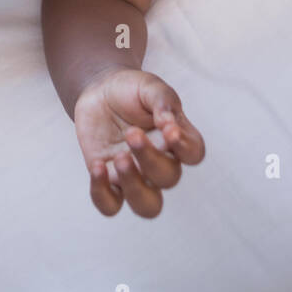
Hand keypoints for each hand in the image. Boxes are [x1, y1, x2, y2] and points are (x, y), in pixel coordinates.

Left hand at [73, 68, 204, 217]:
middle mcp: (160, 163)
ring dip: (135, 187)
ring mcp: (136, 176)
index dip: (185, 148)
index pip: (194, 154)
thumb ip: (163, 101)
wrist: (99, 92)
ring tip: (119, 158)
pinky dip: (103, 193)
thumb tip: (169, 123)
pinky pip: (110, 205)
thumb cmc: (131, 90)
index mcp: (176, 138)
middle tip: (132, 133)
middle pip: (168, 178)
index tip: (169, 130)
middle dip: (151, 158)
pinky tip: (97, 166)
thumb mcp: (149, 86)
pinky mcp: (109, 181)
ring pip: (148, 205)